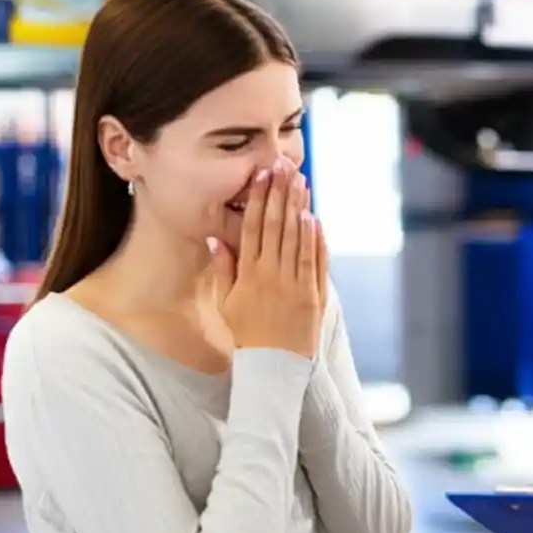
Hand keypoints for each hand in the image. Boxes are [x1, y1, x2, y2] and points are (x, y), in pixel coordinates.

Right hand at [209, 159, 324, 358]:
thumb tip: (215, 237)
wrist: (275, 366)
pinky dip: (316, 238)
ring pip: (299, 238)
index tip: (261, 176)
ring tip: (301, 182)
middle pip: (278, 226)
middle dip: (281, 193)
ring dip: (300, 207)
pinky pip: (316, 260)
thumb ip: (223, 268)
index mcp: (249, 275)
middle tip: (285, 166)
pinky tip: (314, 217)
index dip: (258, 199)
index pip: (254, 228)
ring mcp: (297, 283)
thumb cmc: (247, 332)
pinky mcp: (315, 293)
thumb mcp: (226, 302)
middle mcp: (273, 275)